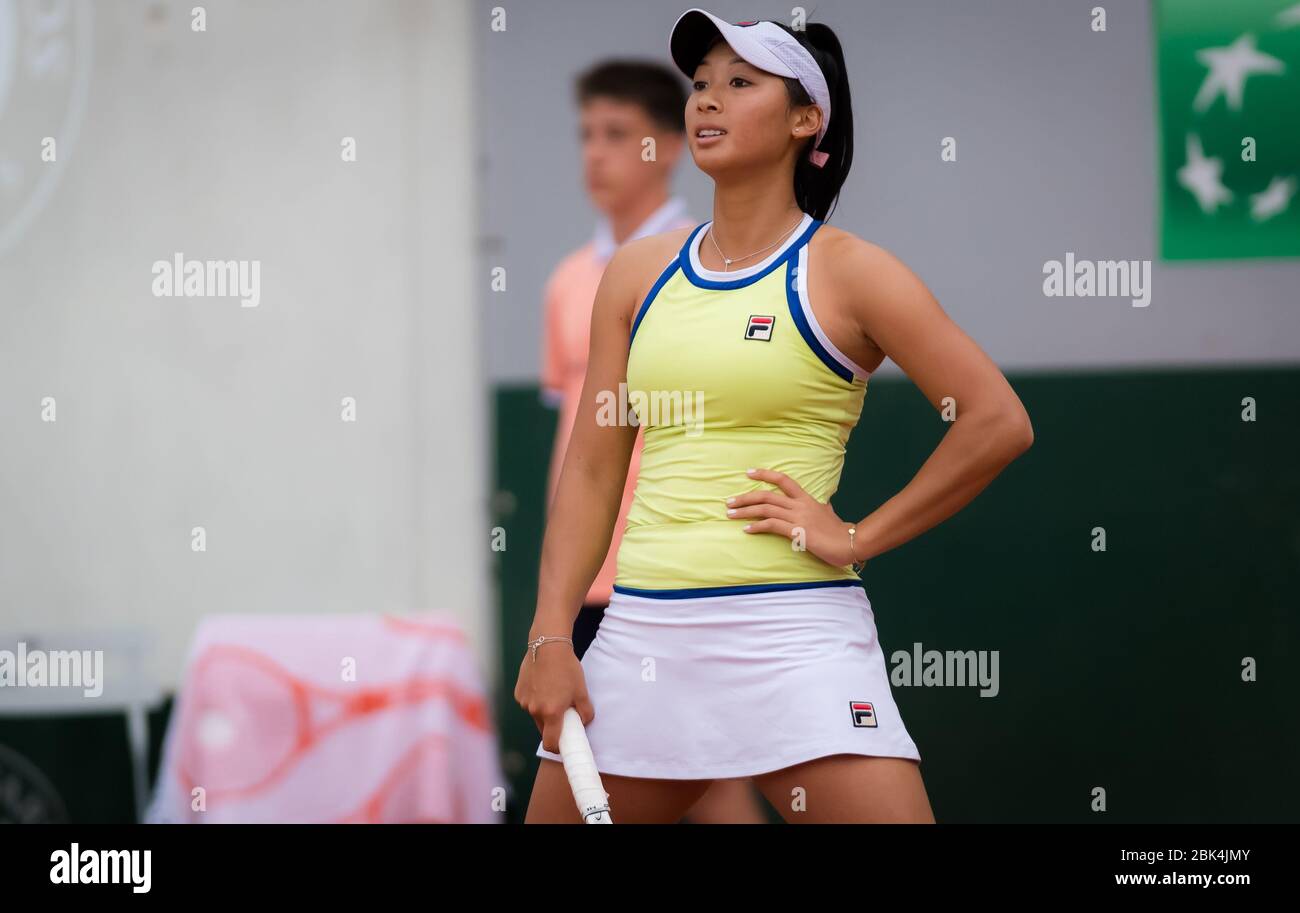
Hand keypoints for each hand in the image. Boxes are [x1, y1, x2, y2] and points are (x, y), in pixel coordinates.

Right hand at [514, 638, 594, 753]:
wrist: (548, 645)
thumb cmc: (567, 668)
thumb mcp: (582, 691)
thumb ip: (585, 712)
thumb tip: (584, 722)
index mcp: (551, 712)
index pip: (551, 743)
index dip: (558, 748)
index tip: (564, 745)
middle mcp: (534, 710)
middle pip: (543, 729)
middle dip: (552, 725)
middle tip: (563, 712)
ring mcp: (524, 701)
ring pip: (535, 715)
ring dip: (543, 710)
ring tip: (553, 692)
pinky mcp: (518, 692)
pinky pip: (528, 703)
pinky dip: (535, 699)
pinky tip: (542, 684)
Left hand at [725, 468, 863, 568]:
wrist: (850, 543)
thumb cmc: (839, 531)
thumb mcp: (829, 514)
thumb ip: (822, 508)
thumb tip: (823, 505)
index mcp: (806, 499)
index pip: (784, 480)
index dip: (765, 474)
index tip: (748, 473)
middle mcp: (800, 505)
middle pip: (767, 496)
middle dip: (745, 497)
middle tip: (729, 501)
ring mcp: (798, 517)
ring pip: (765, 509)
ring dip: (745, 511)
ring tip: (730, 514)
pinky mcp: (797, 532)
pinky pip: (772, 525)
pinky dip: (757, 526)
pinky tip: (747, 529)